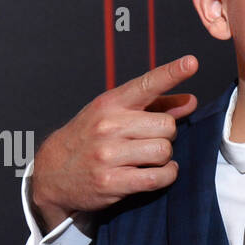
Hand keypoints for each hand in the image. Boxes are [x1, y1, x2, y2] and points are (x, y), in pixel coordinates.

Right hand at [29, 55, 198, 230]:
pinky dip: (166, 176)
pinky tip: (159, 173)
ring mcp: (108, 154)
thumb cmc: (90, 139)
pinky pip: (158, 177)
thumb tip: (190, 100)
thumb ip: (155, 106)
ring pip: (164, 151)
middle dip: (166, 136)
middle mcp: (108, 125)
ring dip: (164, 158)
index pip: (146, 84)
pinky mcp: (111, 181)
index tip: (191, 62)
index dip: (171, 73)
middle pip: (167, 126)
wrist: (53, 171)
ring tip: (148, 158)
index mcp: (110, 103)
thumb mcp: (115, 115)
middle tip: (150, 141)